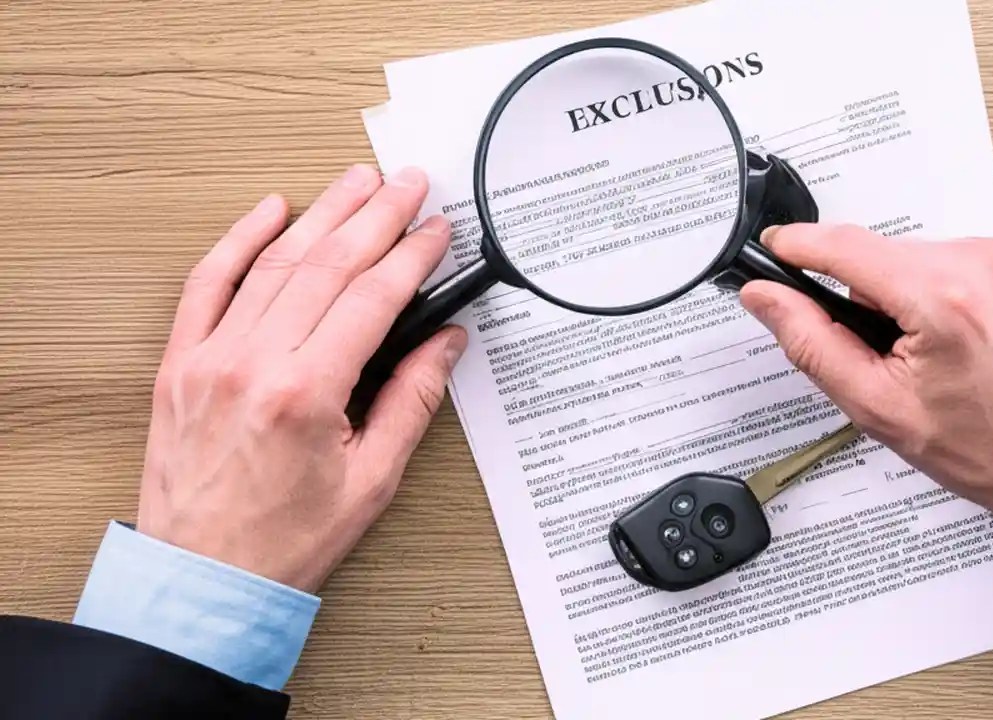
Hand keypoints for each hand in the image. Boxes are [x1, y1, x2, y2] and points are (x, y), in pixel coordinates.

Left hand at [137, 164, 465, 592]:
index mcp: (306, 394)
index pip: (372, 298)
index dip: (412, 255)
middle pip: (327, 265)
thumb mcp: (372, 480)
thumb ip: (412, 400)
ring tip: (356, 183)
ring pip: (273, 263)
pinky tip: (268, 210)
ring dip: (321, 215)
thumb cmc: (286, 541)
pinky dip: (237, 241)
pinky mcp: (180, 364)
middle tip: (409, 184)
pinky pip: (207, 284)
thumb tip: (446, 342)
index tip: (437, 232)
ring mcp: (210, 358)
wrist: (203, 579)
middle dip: (376, 216)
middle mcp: (253, 364)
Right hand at [740, 224, 992, 537]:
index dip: (800, 246)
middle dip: (879, 296)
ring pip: (934, 254)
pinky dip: (965, 286)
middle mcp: (992, 263)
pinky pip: (978, 254)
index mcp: (945, 301)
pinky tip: (982, 335)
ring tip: (949, 353)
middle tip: (897, 354)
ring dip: (924, 291)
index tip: (776, 247)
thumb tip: (768, 297)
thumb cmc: (992, 453)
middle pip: (891, 255)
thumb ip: (812, 343)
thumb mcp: (879, 408)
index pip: (846, 247)